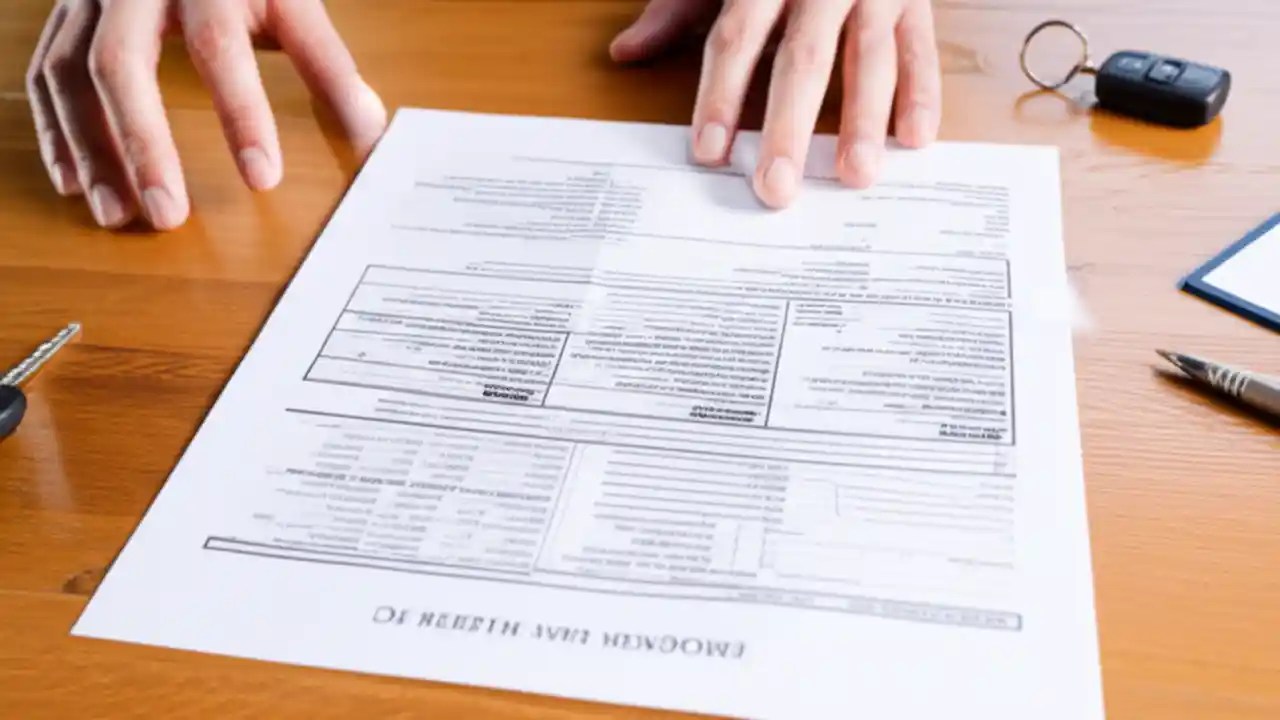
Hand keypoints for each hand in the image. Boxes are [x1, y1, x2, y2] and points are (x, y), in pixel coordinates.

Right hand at [26, 0, 386, 230]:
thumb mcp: (290, 2)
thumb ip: (327, 65)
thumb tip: (371, 132)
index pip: (220, 48)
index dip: (241, 115)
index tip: (263, 179)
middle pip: (122, 63)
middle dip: (144, 144)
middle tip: (170, 216)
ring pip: (69, 73)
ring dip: (91, 150)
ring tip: (117, 216)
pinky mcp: (65, 15)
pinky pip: (45, 73)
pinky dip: (55, 131)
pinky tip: (75, 183)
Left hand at [611, 0, 940, 207]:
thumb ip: (676, 8)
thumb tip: (625, 53)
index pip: (736, 38)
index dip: (721, 96)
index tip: (708, 152)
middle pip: (803, 59)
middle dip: (790, 127)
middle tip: (777, 189)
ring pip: (869, 56)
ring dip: (864, 119)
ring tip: (855, 175)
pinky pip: (921, 47)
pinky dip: (922, 92)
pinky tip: (913, 139)